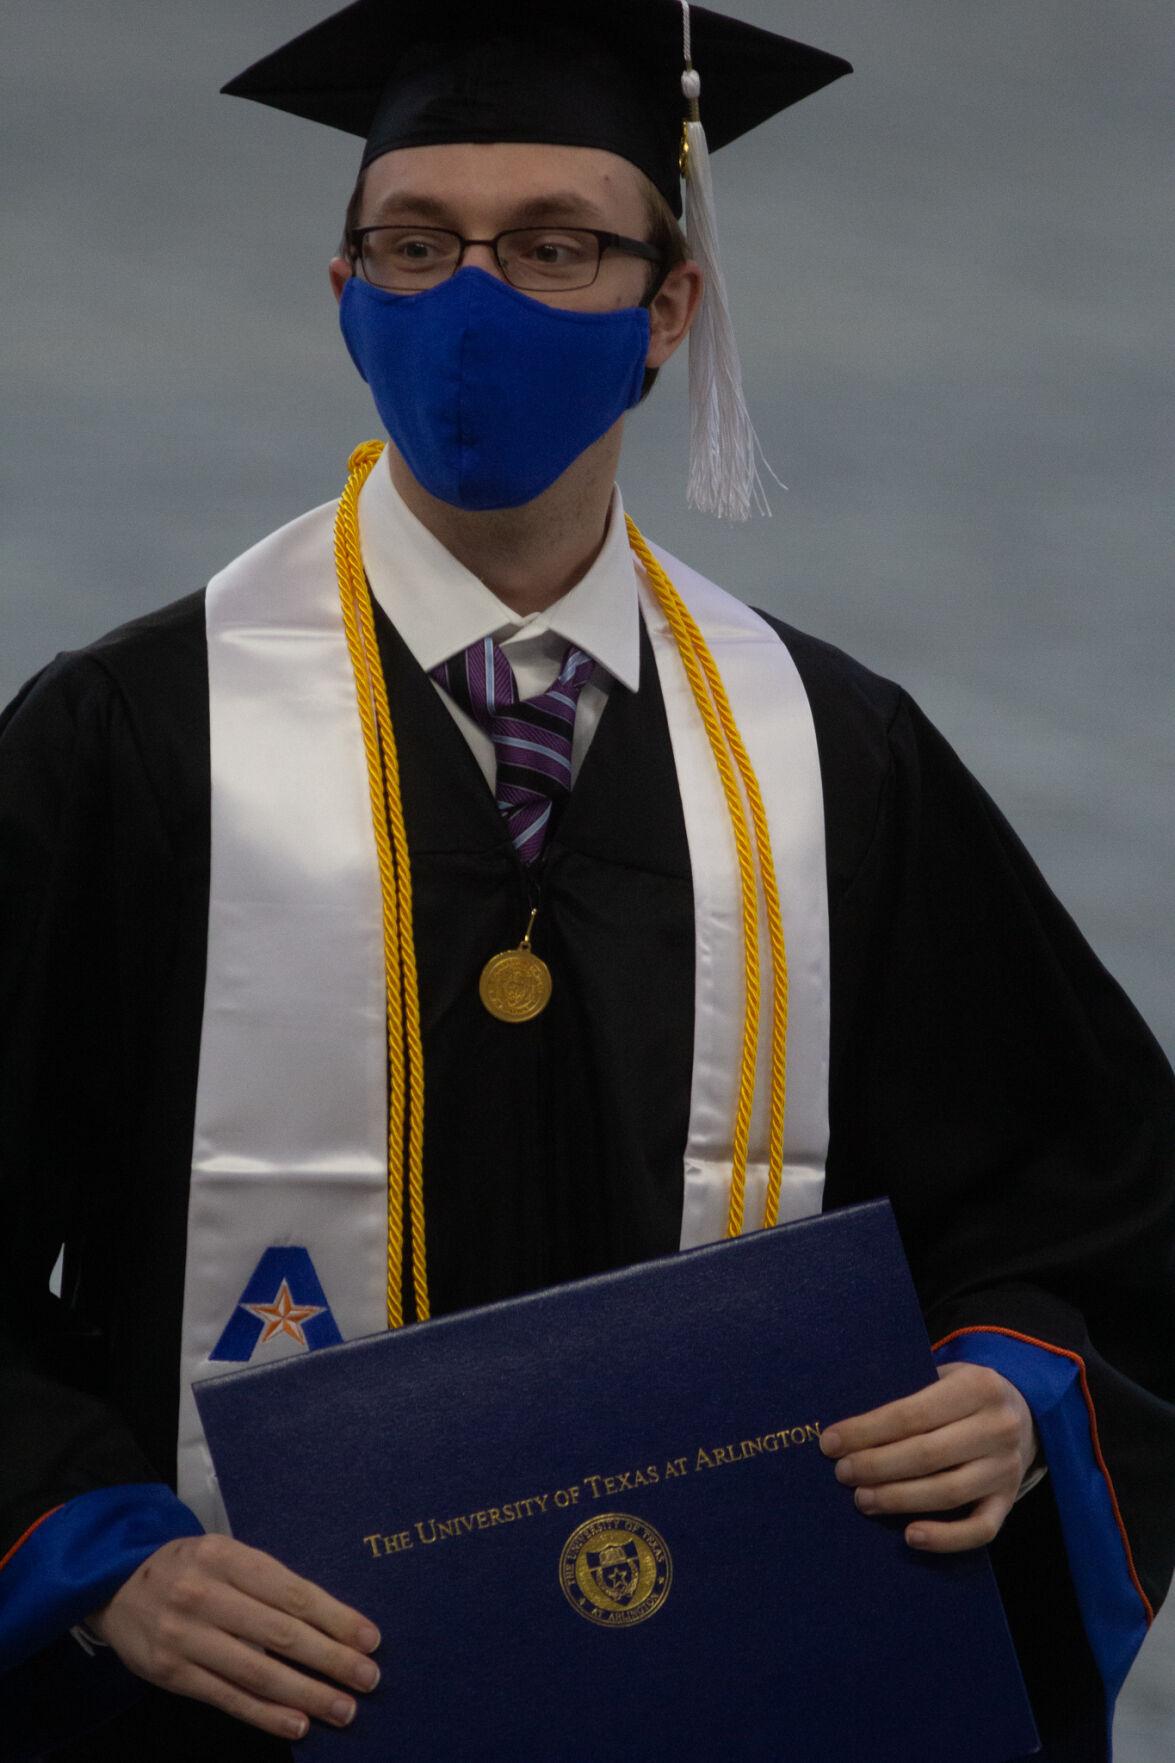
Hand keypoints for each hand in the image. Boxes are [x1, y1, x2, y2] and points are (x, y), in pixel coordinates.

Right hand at [86, 1534, 381, 1741]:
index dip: (335, 1617)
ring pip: (257, 1671)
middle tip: (368, 1677)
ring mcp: (185, 1636)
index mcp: (226, 1556)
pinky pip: (228, 1697)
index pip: (292, 1592)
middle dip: (331, 1658)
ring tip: (343, 1708)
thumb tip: (331, 1619)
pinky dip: (266, 1714)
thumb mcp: (226, 1554)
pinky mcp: (172, 1672)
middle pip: (280, 1633)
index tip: (370, 1638)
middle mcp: (204, 1594)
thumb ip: (268, 1582)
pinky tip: (298, 1724)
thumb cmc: (189, 1568)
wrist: (115, 1584)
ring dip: (306, 1693)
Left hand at [820, 1362, 1038, 1552]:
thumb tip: (848, 1427)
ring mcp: (1008, 1468)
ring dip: (899, 1499)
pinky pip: (981, 1529)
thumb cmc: (962, 1393)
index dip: (867, 1431)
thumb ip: (907, 1394)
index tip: (830, 1443)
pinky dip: (945, 1538)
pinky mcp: (1010, 1501)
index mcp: (978, 1386)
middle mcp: (998, 1427)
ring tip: (863, 1499)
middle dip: (877, 1466)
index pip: (912, 1414)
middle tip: (842, 1474)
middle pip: (927, 1454)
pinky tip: (910, 1536)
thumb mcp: (943, 1376)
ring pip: (949, 1493)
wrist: (1022, 1412)